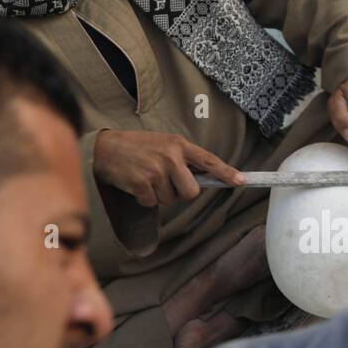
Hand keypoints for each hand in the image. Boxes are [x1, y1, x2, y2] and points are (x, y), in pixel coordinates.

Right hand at [93, 130, 243, 207]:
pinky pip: (152, 204)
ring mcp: (156, 171)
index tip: (242, 181)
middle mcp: (170, 157)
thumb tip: (203, 180)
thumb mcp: (164, 143)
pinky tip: (137, 184)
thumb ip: (183, 158)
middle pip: (191, 192)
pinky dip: (145, 199)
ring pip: (171, 200)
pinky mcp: (142, 184)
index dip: (226, 173)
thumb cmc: (138, 147)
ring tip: (146, 178)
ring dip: (159, 195)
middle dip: (180, 193)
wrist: (106, 148)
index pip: (208, 160)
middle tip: (165, 182)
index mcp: (179, 145)